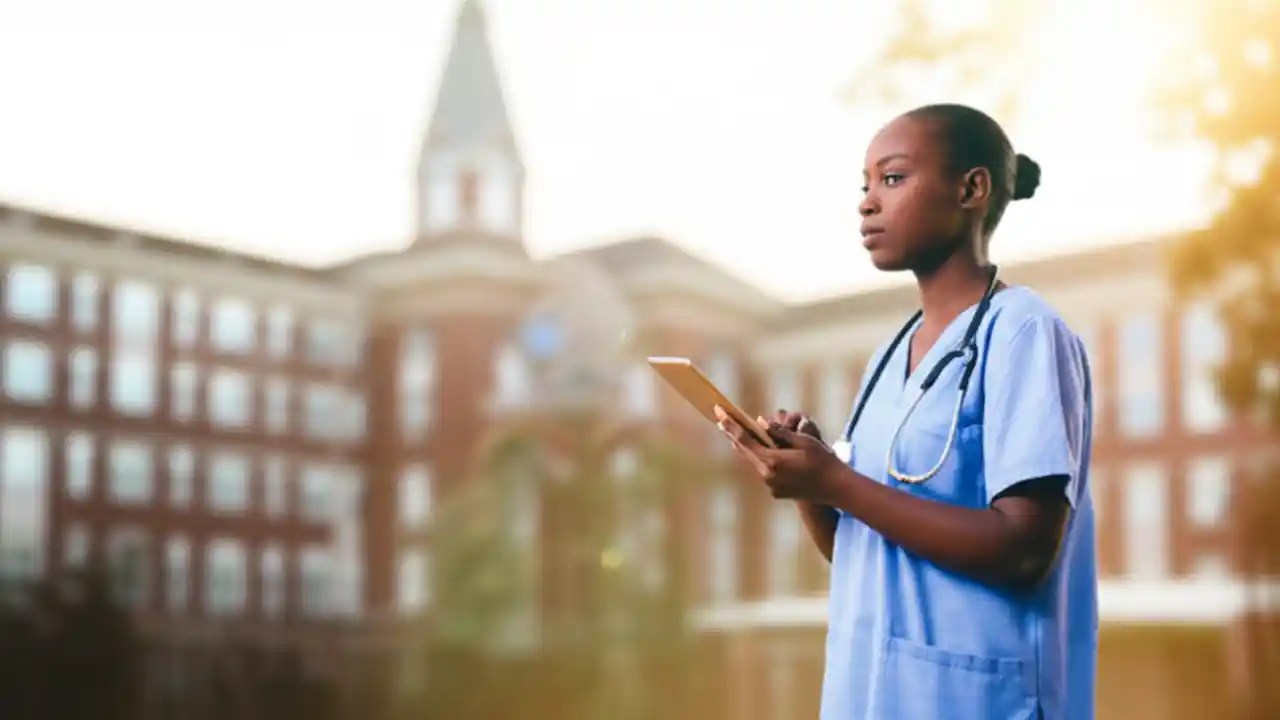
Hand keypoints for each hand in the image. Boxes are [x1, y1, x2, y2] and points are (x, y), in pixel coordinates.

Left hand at [715, 405, 843, 502]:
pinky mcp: (775, 492)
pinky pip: (764, 471)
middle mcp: (767, 476)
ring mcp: (770, 486)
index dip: (730, 425)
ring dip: (748, 448)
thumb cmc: (823, 460)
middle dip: (733, 435)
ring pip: (754, 461)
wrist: (836, 488)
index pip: (745, 440)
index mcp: (772, 461)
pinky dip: (762, 459)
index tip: (719, 413)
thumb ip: (779, 432)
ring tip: (737, 433)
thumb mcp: (803, 441)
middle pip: (745, 451)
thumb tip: (760, 422)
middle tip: (722, 421)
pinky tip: (762, 450)